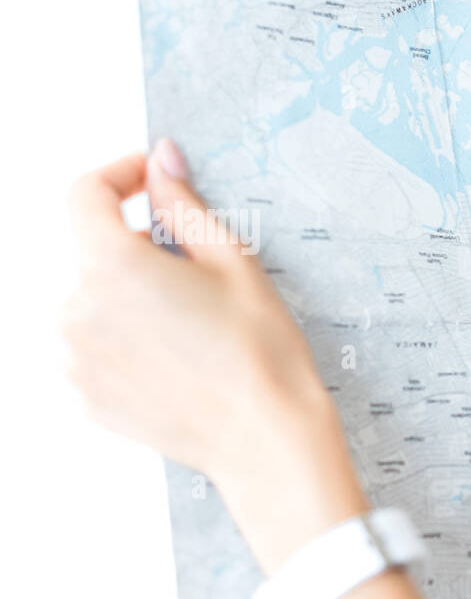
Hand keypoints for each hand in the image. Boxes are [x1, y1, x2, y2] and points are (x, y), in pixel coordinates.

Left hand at [63, 141, 368, 570]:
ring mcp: (75, 357)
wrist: (265, 438)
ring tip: (190, 326)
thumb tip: (161, 160)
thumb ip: (183, 204)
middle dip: (136, 248)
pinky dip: (125, 342)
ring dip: (129, 298)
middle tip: (198, 275)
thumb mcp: (233, 262)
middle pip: (91, 252)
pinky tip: (177, 358)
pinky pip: (94, 348)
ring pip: (92, 302)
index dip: (119, 177)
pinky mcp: (86, 395)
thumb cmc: (260, 352)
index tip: (151, 181)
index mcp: (111, 265)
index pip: (84, 194)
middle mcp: (77, 309)